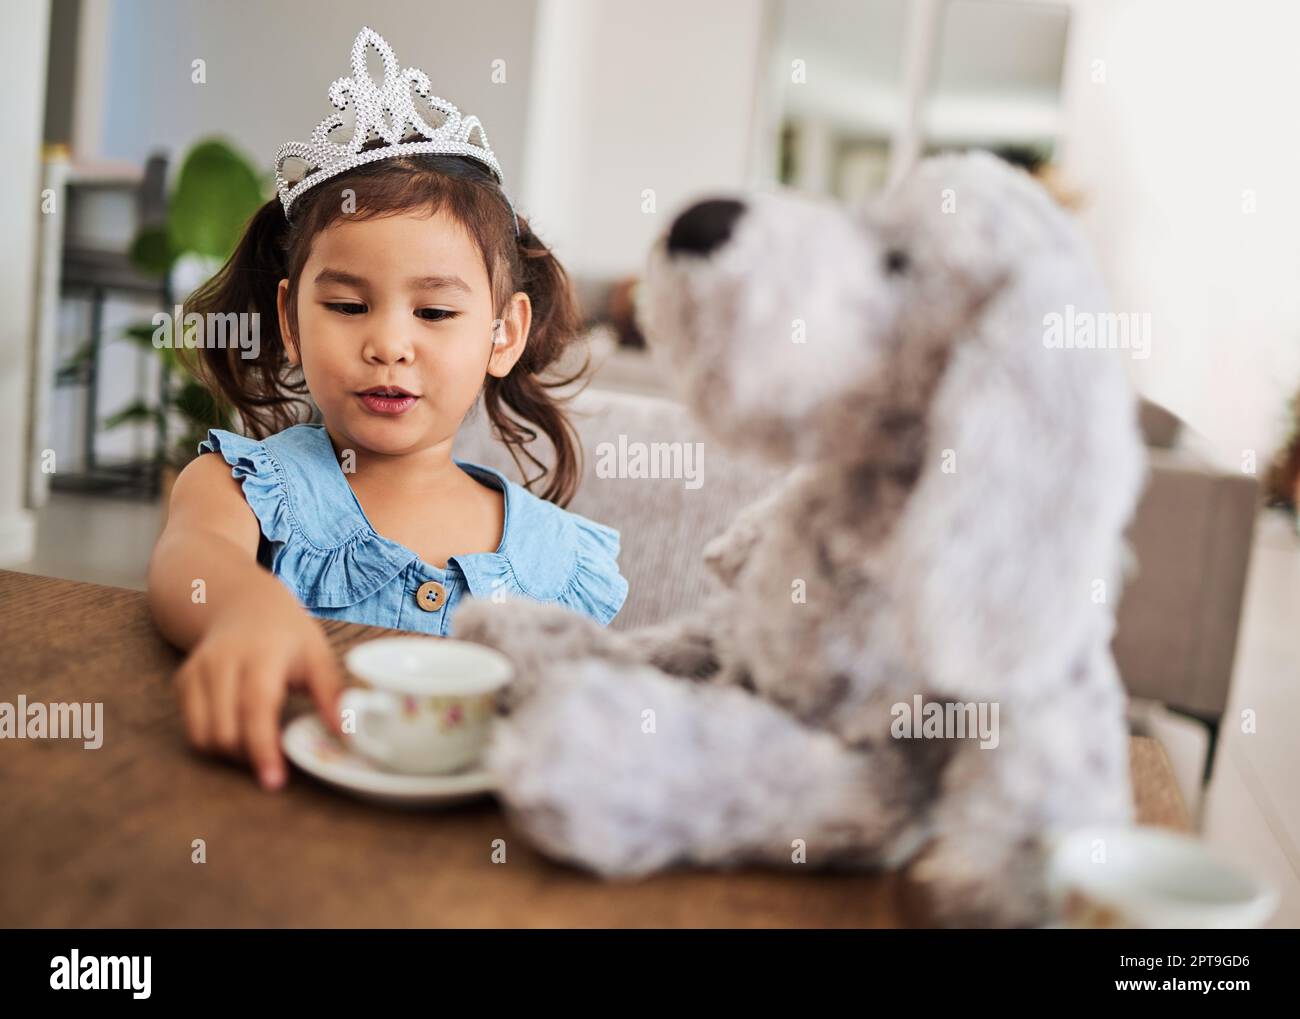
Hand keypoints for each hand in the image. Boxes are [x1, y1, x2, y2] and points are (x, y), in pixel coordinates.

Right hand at [175, 598, 342, 789]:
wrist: (245, 605)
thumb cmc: (288, 635)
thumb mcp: (318, 655)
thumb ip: (331, 694)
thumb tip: (345, 735)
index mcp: (261, 653)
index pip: (255, 708)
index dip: (263, 749)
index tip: (274, 781)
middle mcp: (222, 661)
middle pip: (226, 730)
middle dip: (249, 756)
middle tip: (275, 758)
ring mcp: (197, 670)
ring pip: (204, 736)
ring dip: (230, 753)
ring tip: (257, 743)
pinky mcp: (183, 681)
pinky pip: (192, 729)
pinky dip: (214, 741)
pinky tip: (239, 729)